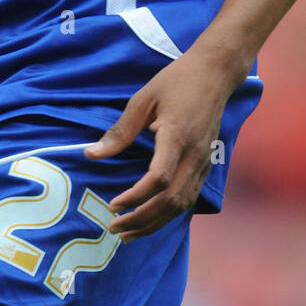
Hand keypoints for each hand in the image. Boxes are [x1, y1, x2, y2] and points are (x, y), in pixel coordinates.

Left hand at [85, 45, 248, 239]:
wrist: (215, 73)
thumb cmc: (176, 81)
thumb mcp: (143, 99)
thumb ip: (120, 131)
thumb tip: (91, 154)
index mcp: (177, 136)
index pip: (159, 179)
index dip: (135, 198)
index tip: (112, 204)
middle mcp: (194, 155)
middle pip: (171, 201)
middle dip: (142, 220)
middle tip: (114, 228)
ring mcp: (204, 162)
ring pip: (182, 205)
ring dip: (155, 223)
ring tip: (129, 233)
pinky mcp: (207, 164)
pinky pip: (190, 198)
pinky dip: (170, 214)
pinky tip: (152, 219)